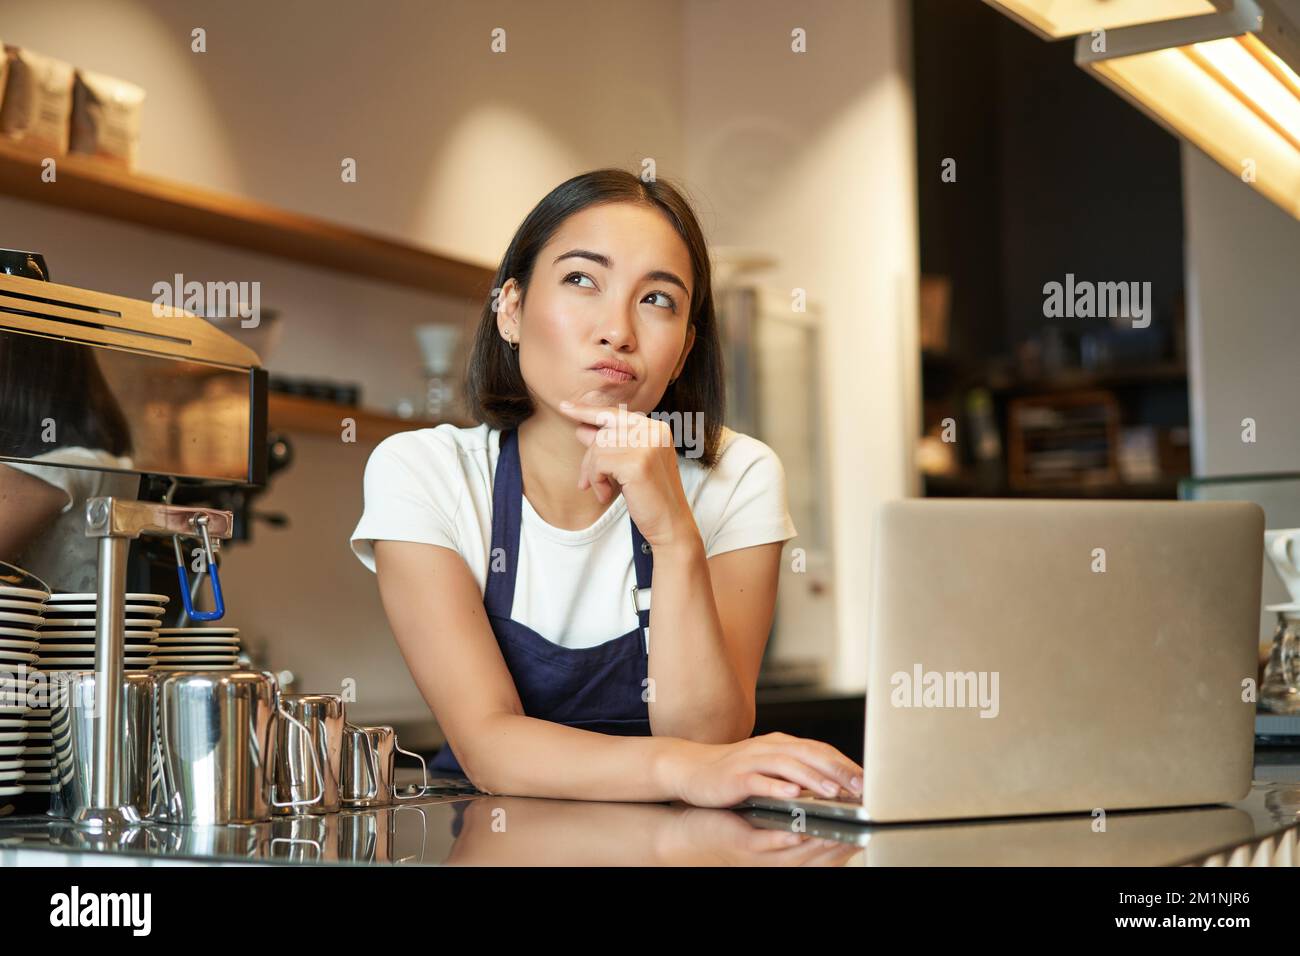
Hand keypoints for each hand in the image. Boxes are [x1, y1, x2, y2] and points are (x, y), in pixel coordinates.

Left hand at [557, 400, 697, 549]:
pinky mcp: (637, 463)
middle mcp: (654, 431)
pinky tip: (606, 495)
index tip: (564, 407)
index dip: (588, 411)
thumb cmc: (650, 496)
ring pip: (598, 449)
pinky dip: (596, 481)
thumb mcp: (629, 465)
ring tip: (602, 491)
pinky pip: (599, 464)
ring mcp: (647, 445)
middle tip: (585, 482)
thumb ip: (610, 445)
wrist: (670, 525)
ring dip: (593, 474)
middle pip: (603, 433)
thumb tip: (581, 428)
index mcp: (656, 428)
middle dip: (588, 459)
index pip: (615, 414)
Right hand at [663, 733, 864, 808]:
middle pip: (809, 753)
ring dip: (812, 778)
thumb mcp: (770, 767)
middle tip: (859, 786)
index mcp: (781, 744)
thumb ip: (797, 771)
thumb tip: (833, 784)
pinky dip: (777, 786)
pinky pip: (759, 779)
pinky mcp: (735, 775)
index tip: (866, 780)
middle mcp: (769, 747)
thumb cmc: (733, 772)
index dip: (844, 763)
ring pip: (788, 765)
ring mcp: (752, 759)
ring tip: (832, 792)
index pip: (820, 750)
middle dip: (836, 769)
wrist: (692, 768)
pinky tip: (792, 794)